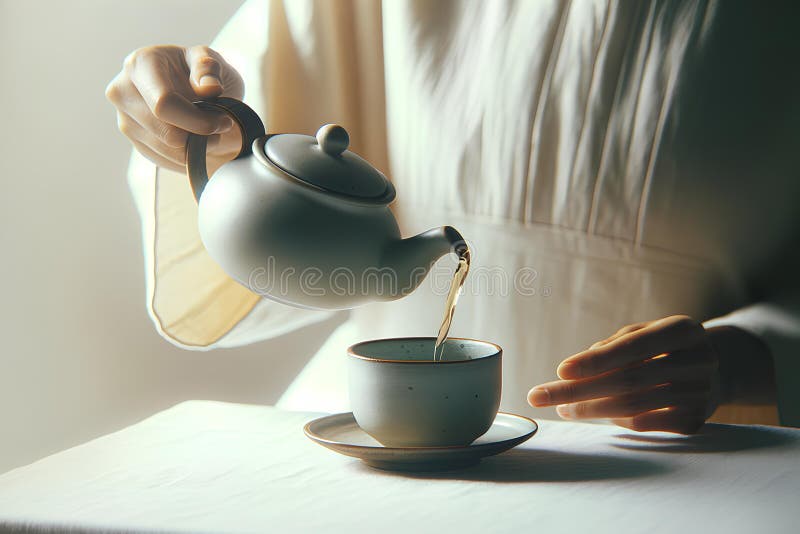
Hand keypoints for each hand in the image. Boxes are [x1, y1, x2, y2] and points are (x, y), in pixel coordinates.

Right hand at [106, 45, 244, 171]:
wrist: (191, 86)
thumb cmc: (200, 72)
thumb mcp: (211, 60)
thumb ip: (209, 69)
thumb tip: (210, 87)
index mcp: (140, 64)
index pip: (164, 104)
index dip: (198, 120)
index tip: (223, 121)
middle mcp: (123, 92)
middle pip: (166, 133)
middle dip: (201, 137)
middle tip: (221, 128)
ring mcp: (125, 119)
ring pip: (167, 151)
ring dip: (197, 149)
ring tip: (213, 133)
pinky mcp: (134, 141)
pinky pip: (164, 160)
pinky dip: (188, 156)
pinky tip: (199, 140)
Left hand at [528, 315, 720, 433]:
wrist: (721, 369)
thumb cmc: (666, 346)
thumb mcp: (646, 333)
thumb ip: (613, 345)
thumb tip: (574, 370)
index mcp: (683, 330)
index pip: (633, 347)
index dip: (595, 360)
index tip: (560, 370)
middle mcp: (698, 361)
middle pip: (628, 381)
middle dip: (578, 391)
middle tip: (540, 396)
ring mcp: (701, 394)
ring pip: (633, 406)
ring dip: (590, 410)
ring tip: (561, 408)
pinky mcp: (696, 421)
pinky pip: (644, 424)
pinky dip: (617, 420)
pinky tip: (599, 413)